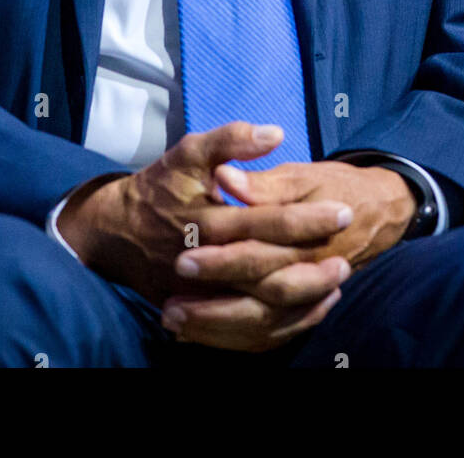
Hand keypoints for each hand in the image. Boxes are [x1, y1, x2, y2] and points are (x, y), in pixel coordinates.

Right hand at [57, 122, 355, 316]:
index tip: (343, 210)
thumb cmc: (157, 186)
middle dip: (312, 261)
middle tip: (347, 253)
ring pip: (261, 306)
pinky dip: (283, 320)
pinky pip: (248, 329)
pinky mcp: (203, 312)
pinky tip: (310, 305)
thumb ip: (230, 140)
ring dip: (303, 295)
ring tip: (338, 279)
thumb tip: (274, 133)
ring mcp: (204, 294)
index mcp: (207, 219)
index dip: (307, 217)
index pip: (266, 221)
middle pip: (269, 269)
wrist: (116, 232)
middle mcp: (208, 261)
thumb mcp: (188, 153)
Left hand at [159, 156, 416, 350]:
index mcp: (308, 236)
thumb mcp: (300, 174)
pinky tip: (199, 336)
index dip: (220, 259)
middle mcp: (309, 271)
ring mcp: (308, 295)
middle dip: (213, 304)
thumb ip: (263, 181)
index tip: (180, 259)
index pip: (258, 251)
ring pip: (264, 324)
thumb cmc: (332, 185)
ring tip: (174, 321)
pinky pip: (271, 336)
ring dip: (218, 328)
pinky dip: (235, 339)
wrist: (378, 210)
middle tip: (170, 304)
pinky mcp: (303, 307)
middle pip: (259, 295)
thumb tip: (224, 177)